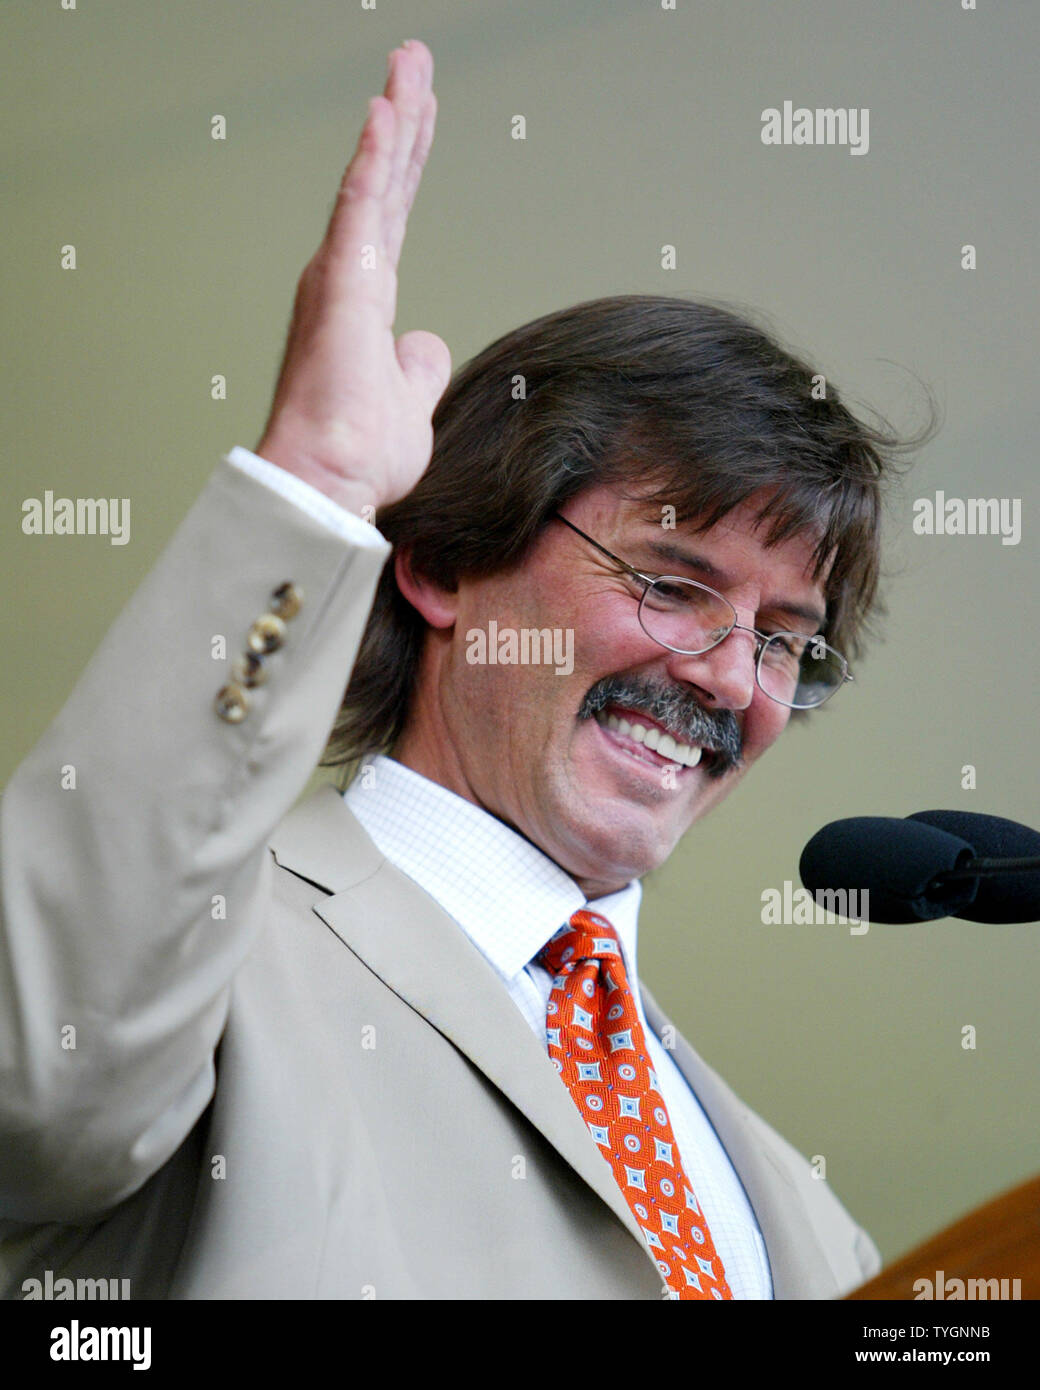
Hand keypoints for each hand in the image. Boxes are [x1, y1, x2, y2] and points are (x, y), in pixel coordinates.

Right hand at [255, 40, 450, 515]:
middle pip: (385, 184)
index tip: (418, 114)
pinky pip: (360, 208)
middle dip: (404, 119)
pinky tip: (385, 111)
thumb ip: (417, 363)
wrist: (329, 481)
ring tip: (409, 65)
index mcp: (365, 300)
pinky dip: (373, 158)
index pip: (393, 215)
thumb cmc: (358, 452)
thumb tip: (424, 342)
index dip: (407, 162)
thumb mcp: (408, 399)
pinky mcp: (342, 286)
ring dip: (394, 119)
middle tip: (414, 61)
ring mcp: (342, 277)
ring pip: (374, 181)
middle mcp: (349, 277)